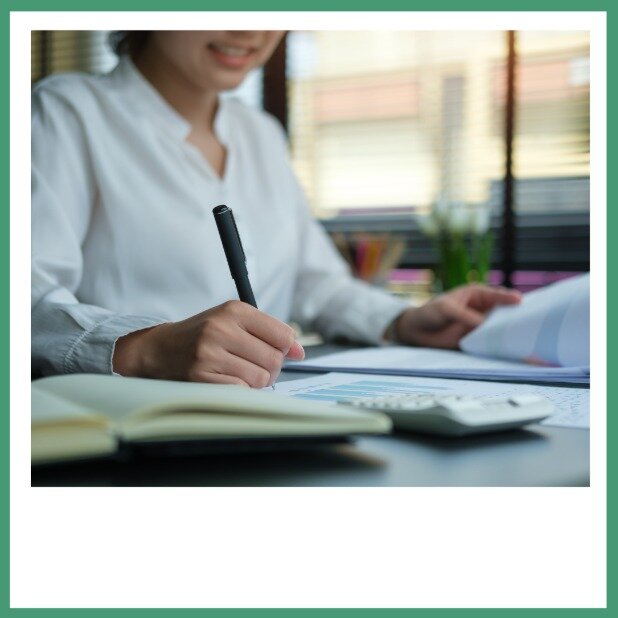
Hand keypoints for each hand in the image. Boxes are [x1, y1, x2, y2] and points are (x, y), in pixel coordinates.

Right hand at [113, 301, 304, 386]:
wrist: (159, 349)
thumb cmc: (203, 335)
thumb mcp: (233, 321)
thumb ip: (268, 332)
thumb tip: (299, 351)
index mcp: (234, 310)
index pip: (282, 334)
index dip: (286, 348)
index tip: (278, 352)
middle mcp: (221, 328)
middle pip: (274, 359)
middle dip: (271, 367)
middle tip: (255, 365)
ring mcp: (210, 353)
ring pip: (261, 377)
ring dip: (256, 381)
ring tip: (240, 372)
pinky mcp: (201, 376)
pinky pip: (242, 390)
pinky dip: (241, 390)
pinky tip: (228, 380)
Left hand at [389, 284, 521, 349]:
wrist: (415, 332)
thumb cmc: (429, 313)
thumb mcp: (446, 309)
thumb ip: (465, 316)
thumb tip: (484, 325)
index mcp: (477, 295)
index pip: (497, 295)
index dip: (509, 298)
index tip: (520, 301)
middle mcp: (483, 310)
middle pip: (505, 314)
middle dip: (518, 318)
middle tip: (533, 324)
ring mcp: (481, 327)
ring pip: (501, 330)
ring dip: (512, 336)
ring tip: (528, 341)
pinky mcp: (477, 342)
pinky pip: (491, 345)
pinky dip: (501, 349)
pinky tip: (513, 353)